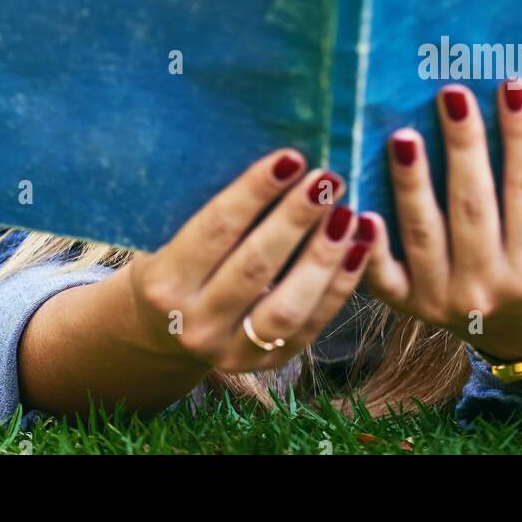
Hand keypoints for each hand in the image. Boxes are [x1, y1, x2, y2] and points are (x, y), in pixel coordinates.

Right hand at [123, 150, 375, 373]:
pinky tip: (359, 247)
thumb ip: (214, 211)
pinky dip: (341, 286)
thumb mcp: (171, 236)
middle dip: (296, 218)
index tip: (290, 157)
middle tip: (327, 178)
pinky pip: (312, 326)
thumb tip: (278, 160)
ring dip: (323, 258)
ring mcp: (233, 351)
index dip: (255, 191)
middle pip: (255, 266)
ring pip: (288, 308)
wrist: (162, 333)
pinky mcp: (269, 364)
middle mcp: (195, 323)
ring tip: (349, 214)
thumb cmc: (175, 261)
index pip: (217, 228)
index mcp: (165, 283)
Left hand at [361, 79, 521, 360]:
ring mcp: (444, 300)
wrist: (521, 335)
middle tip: (451, 94)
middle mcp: (490, 289)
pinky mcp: (406, 305)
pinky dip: (370, 244)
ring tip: (402, 136)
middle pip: (473, 206)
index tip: (512, 86)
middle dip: (463, 147)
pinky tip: (359, 207)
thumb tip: (510, 100)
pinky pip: (382, 275)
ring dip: (411, 183)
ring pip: (423, 233)